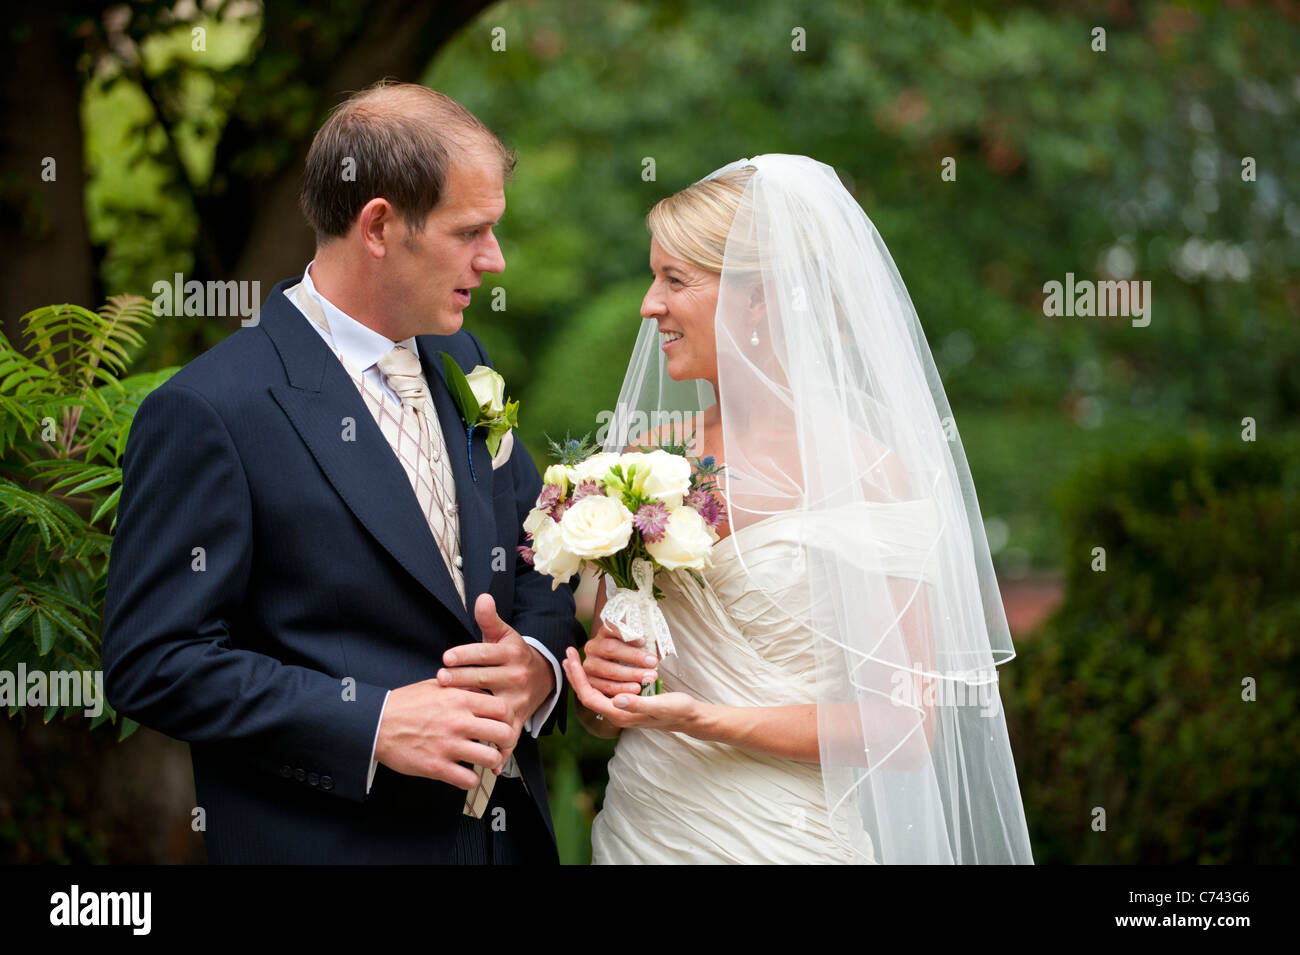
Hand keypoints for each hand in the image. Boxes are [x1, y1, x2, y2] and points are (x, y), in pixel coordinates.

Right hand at [374, 678, 513, 788]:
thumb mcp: (437, 686)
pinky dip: (471, 780)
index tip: (502, 724)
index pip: (502, 709)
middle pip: (503, 734)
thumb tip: (485, 690)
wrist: (376, 723)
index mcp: (460, 699)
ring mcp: (448, 745)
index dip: (507, 718)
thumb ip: (463, 687)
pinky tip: (465, 773)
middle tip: (498, 745)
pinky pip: (469, 780)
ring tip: (483, 760)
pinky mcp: (437, 767)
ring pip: (491, 759)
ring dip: (491, 762)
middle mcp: (458, 722)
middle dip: (505, 741)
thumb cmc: (406, 704)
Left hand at [436, 593, 555, 770]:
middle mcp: (517, 676)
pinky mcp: (520, 719)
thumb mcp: (504, 633)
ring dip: (475, 710)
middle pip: (487, 677)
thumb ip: (489, 619)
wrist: (544, 676)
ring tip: (453, 713)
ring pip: (495, 706)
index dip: (466, 654)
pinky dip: (499, 748)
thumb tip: (482, 597)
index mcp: (511, 653)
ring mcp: (519, 699)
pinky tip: (484, 758)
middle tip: (441, 680)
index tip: (446, 657)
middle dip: (463, 679)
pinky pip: (509, 734)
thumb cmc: (512, 654)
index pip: (486, 652)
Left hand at [562, 646, 700, 734]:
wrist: (690, 717)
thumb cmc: (677, 710)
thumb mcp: (660, 705)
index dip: (577, 678)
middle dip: (575, 675)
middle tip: (568, 653)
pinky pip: (604, 691)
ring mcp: (621, 710)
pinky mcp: (627, 704)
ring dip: (583, 676)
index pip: (588, 696)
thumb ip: (637, 703)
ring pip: (594, 693)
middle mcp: (617, 714)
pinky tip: (596, 668)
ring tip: (576, 659)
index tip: (572, 658)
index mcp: (620, 715)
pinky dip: (595, 678)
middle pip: (587, 695)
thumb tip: (615, 699)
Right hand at [582, 618, 659, 698]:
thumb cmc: (632, 656)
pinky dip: (622, 689)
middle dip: (633, 656)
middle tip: (653, 662)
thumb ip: (652, 645)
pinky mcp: (590, 682)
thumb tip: (667, 647)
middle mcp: (594, 646)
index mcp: (605, 633)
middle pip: (610, 648)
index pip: (612, 627)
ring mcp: (589, 664)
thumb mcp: (641, 647)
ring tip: (649, 677)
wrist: (618, 673)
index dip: (627, 633)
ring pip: (608, 670)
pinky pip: (605, 686)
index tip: (644, 640)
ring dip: (630, 674)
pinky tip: (636, 688)